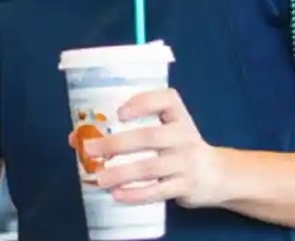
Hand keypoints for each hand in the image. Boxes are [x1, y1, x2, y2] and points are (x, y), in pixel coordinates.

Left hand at [71, 88, 226, 208]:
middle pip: (149, 137)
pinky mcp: (185, 186)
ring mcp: (186, 162)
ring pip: (150, 167)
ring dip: (121, 173)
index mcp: (178, 116)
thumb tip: (77, 137)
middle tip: (90, 149)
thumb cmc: (180, 146)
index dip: (143, 103)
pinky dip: (136, 194)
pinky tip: (117, 194)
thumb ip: (132, 128)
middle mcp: (184, 136)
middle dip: (116, 143)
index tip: (119, 112)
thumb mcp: (168, 129)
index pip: (167, 99)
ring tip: (99, 178)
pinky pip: (158, 191)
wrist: (218, 175)